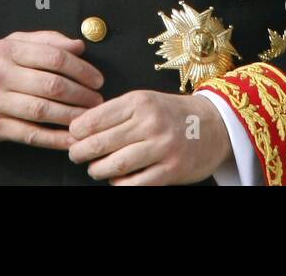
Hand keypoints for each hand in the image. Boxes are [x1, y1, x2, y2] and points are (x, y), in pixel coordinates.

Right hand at [0, 30, 104, 148]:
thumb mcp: (11, 44)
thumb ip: (46, 41)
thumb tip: (79, 45)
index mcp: (7, 50)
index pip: (53, 56)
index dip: (80, 68)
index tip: (96, 78)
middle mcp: (0, 75)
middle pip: (51, 85)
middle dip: (81, 94)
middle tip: (98, 100)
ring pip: (42, 111)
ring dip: (72, 116)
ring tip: (89, 118)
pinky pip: (31, 135)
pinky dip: (55, 139)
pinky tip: (71, 138)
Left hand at [69, 90, 230, 184]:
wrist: (214, 125)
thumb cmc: (172, 113)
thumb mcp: (145, 101)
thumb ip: (118, 113)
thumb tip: (81, 127)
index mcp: (139, 102)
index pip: (96, 118)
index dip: (77, 130)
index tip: (72, 135)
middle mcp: (150, 123)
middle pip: (101, 143)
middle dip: (81, 152)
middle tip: (75, 155)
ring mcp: (162, 147)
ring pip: (116, 164)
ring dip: (98, 170)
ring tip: (94, 169)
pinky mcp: (171, 170)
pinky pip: (136, 183)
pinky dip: (120, 184)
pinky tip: (116, 180)